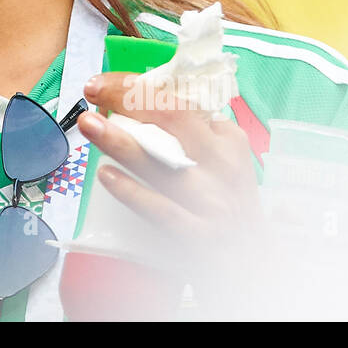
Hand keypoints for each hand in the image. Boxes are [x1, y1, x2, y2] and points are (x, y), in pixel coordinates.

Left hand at [78, 72, 265, 279]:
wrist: (258, 266)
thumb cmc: (229, 204)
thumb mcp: (224, 160)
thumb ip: (194, 131)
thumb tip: (140, 99)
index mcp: (228, 139)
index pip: (180, 99)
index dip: (138, 85)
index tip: (106, 81)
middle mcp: (222, 165)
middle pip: (172, 120)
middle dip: (126, 98)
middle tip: (92, 90)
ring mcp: (211, 201)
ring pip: (162, 162)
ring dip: (120, 140)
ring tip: (89, 123)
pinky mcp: (199, 236)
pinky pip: (161, 209)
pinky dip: (132, 191)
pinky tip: (105, 175)